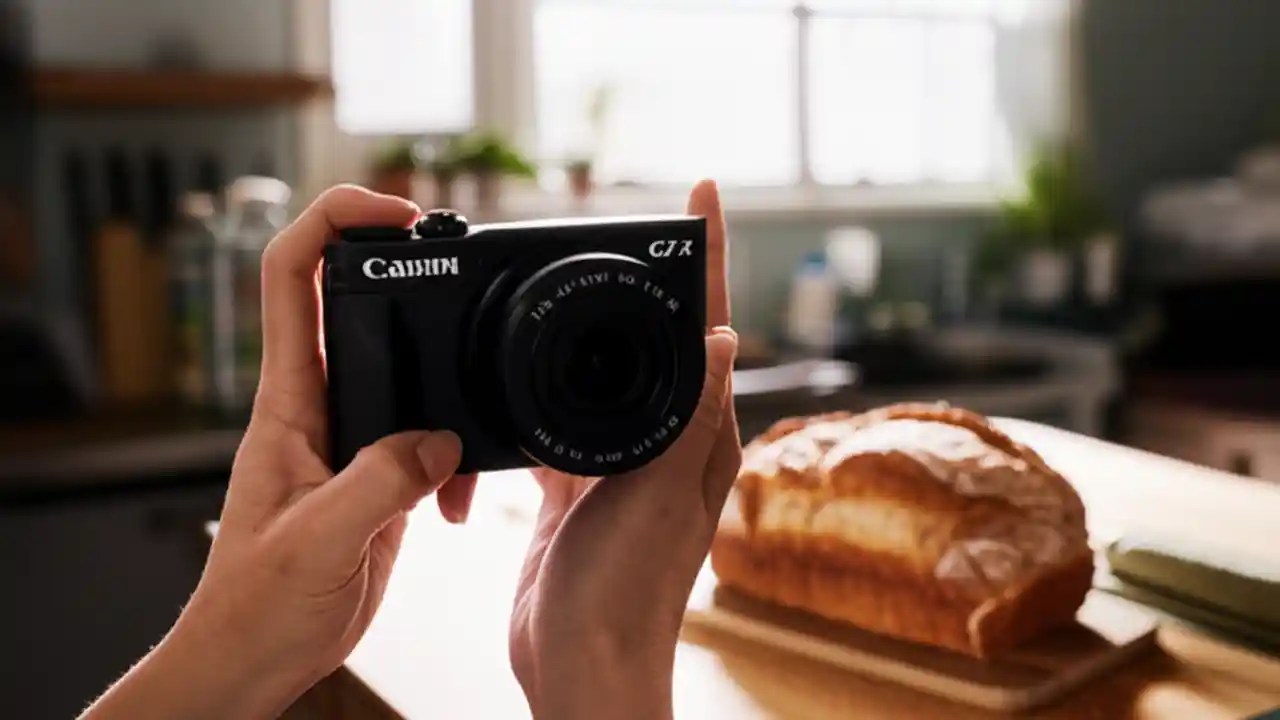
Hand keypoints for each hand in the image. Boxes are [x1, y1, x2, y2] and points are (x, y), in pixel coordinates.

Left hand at [83, 186, 478, 719]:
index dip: (336, 222)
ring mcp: (353, 439)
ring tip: (469, 417)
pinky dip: (457, 456)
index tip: (396, 214)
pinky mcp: (379, 477)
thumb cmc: (257, 605)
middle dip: (413, 277)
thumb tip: (440, 440)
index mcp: (288, 403)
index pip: (293, 278)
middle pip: (359, 305)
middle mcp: (319, 407)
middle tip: (462, 269)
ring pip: (409, 373)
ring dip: (448, 383)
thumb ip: (381, 481)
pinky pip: (430, 439)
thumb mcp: (318, 539)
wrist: (258, 660)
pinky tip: (457, 497)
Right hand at [509, 180, 741, 719]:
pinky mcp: (574, 487)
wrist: (577, 661)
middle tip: (641, 221)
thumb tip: (720, 335)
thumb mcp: (660, 493)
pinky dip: (541, 397)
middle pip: (658, 340)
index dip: (707, 261)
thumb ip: (688, 416)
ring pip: (604, 377)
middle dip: (652, 278)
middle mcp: (665, 443)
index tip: (702, 197)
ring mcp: (617, 463)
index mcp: (699, 437)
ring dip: (594, 333)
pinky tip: (526, 376)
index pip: (706, 329)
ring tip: (583, 277)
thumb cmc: (627, 590)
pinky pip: (558, 425)